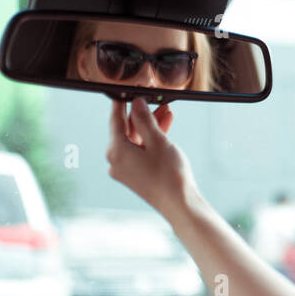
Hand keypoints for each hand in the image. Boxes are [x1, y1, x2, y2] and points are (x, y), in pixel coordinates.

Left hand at [105, 97, 196, 216]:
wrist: (179, 204)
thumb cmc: (169, 175)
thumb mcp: (157, 140)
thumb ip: (144, 119)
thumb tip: (136, 104)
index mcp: (116, 151)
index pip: (115, 120)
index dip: (122, 103)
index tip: (127, 91)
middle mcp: (116, 161)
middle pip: (126, 130)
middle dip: (143, 116)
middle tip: (156, 102)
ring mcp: (125, 170)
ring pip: (135, 141)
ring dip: (149, 127)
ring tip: (166, 114)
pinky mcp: (135, 176)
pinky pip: (139, 152)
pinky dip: (150, 142)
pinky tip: (164, 131)